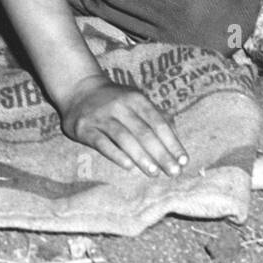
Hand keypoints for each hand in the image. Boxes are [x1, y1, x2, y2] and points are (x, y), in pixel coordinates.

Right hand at [60, 75, 188, 177]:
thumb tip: (176, 140)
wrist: (79, 90)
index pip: (159, 123)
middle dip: (161, 154)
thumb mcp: (136, 101)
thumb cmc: (115, 101)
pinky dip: (116, 155)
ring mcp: (102, 116)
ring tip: (154, 172)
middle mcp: (120, 106)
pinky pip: (102, 143)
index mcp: (137, 99)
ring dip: (142, 157)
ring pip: (125, 138)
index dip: (172, 142)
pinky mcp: (85, 128)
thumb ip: (156, 117)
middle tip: (174, 172)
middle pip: (144, 132)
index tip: (183, 160)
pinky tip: (129, 167)